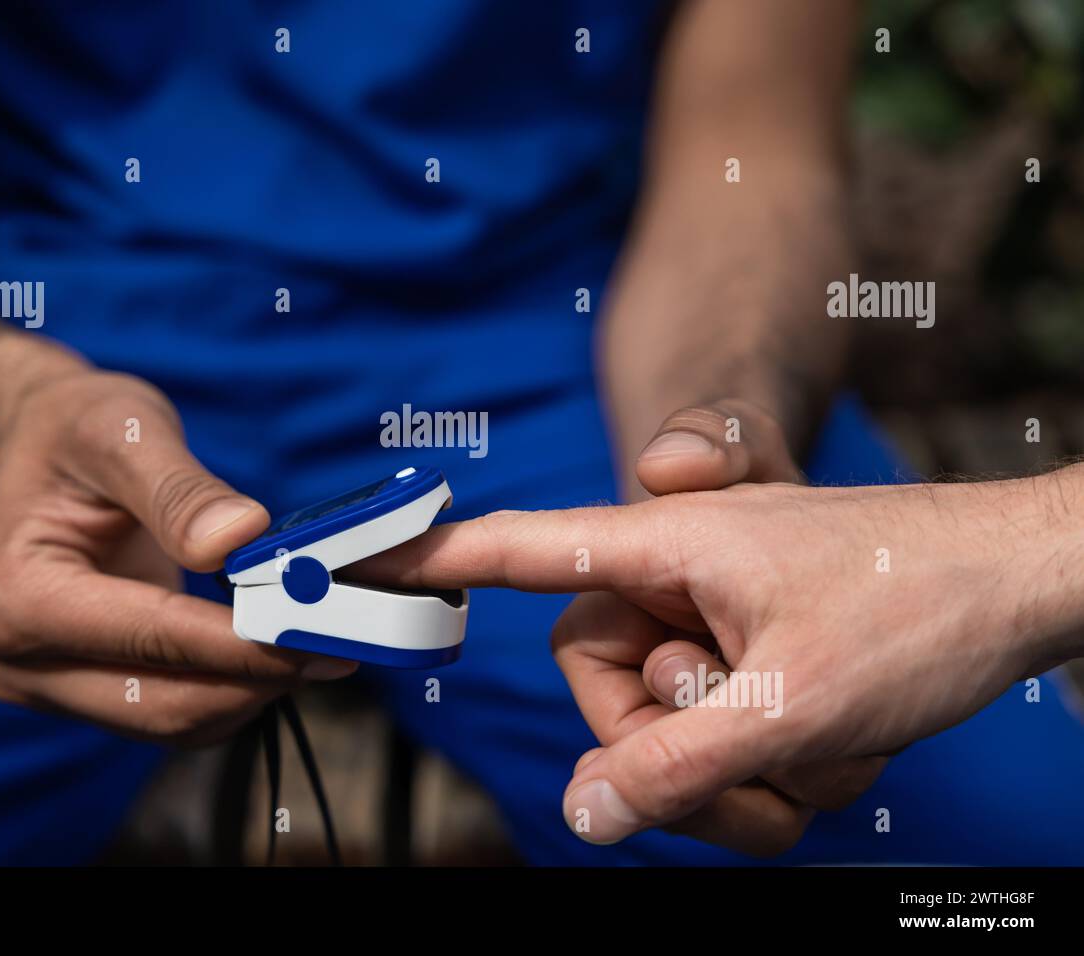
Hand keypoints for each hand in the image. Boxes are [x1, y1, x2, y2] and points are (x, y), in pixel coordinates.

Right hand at [0, 370, 356, 745]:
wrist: (37, 445)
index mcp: (19, 596)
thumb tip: (240, 538)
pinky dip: (235, 686)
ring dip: (257, 689)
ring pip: (178, 721)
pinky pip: (176, 711)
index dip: (242, 642)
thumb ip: (178, 489)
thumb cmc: (71, 428)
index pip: (151, 638)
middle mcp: (21, 661)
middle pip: (166, 704)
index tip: (318, 629)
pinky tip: (279, 646)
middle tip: (343, 643)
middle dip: (260, 677)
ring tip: (323, 641)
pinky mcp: (91, 692)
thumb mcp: (121, 429)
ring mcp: (52, 686)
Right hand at [352, 471, 1081, 846]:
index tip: (380, 560)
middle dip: (667, 752)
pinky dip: (771, 765)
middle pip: (604, 685)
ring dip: (736, 771)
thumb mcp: (792, 703)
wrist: (1028, 584)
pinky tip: (833, 754)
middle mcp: (683, 577)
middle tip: (745, 779)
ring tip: (816, 764)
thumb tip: (580, 813)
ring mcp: (722, 618)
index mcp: (670, 546)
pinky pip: (721, 731)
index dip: (448, 560)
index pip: (528, 548)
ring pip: (669, 723)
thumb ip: (674, 764)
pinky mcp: (759, 654)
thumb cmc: (920, 603)